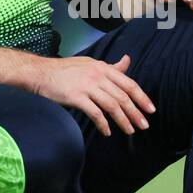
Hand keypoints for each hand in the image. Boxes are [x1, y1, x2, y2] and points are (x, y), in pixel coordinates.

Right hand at [30, 54, 154, 136]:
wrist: (41, 73)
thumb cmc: (66, 69)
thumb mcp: (91, 63)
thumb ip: (111, 67)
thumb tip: (128, 61)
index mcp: (104, 68)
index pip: (129, 84)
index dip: (142, 97)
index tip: (151, 110)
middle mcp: (98, 76)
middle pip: (122, 96)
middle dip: (135, 112)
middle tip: (144, 126)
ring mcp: (87, 86)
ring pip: (112, 105)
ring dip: (123, 120)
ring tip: (130, 131)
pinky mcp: (76, 97)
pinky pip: (95, 113)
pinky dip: (103, 124)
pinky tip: (107, 132)